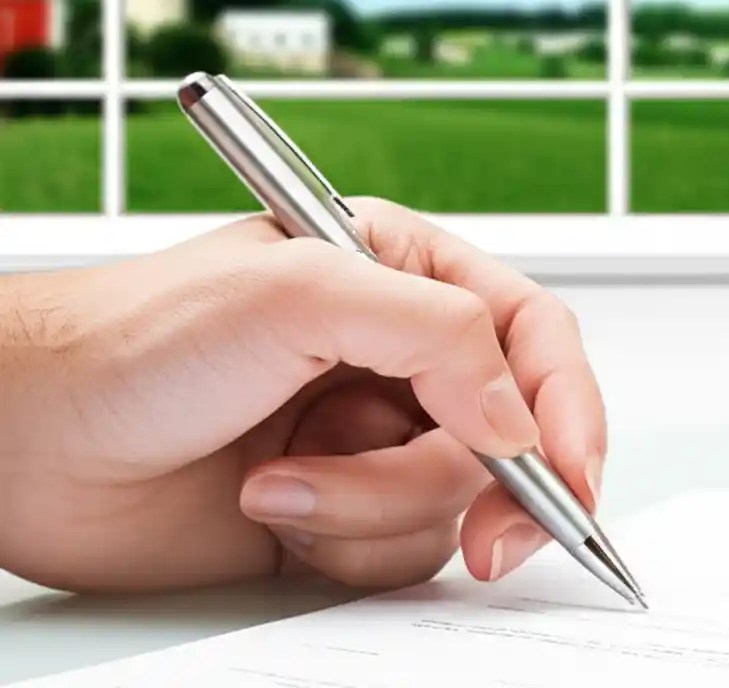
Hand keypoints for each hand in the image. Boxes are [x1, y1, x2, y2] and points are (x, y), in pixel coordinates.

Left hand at [0, 198, 603, 591]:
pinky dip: (340, 541)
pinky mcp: (339, 511)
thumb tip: (520, 421)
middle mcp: (399, 359)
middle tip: (487, 537)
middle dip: (485, 489)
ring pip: (450, 504)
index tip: (573, 476)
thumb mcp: (302, 290)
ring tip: (282, 481)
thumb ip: (439, 335)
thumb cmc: (140, 339)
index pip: (533, 336)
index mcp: (405, 277)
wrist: (34, 439)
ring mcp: (371, 439)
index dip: (570, 407)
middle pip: (509, 438)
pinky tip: (271, 507)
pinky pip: (397, 552)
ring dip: (371, 506)